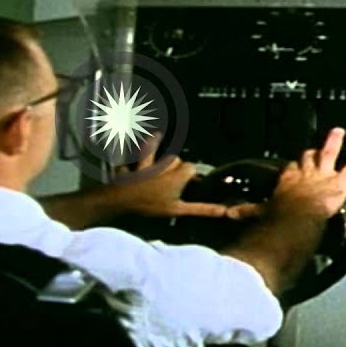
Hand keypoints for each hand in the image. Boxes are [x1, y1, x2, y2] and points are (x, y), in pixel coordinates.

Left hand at [108, 136, 230, 219]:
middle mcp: (162, 168)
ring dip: (152, 144)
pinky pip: (126, 159)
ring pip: (151, 152)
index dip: (194, 174)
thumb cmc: (151, 206)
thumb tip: (224, 210)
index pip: (191, 168)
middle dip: (176, 164)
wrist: (122, 201)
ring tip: (156, 135)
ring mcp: (145, 167)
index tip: (195, 181)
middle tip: (176, 175)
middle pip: (174, 160)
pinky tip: (122, 146)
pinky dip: (127, 155)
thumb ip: (202, 209)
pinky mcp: (129, 169)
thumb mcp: (179, 210)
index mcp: (175, 177)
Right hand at [226, 128, 345, 222]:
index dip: (292, 167)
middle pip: (308, 158)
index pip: (289, 169)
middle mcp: (305, 174)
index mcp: (286, 180)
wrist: (295, 218)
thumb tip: (227, 214)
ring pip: (328, 155)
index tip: (293, 166)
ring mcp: (322, 176)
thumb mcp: (259, 212)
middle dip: (311, 152)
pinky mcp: (338, 182)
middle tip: (313, 148)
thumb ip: (246, 211)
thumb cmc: (278, 216)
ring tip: (339, 133)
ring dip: (334, 144)